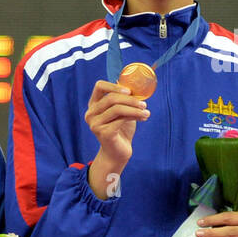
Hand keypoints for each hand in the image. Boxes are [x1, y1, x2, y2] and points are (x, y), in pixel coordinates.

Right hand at [85, 79, 148, 197]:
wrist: (118, 152)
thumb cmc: (120, 129)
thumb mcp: (122, 111)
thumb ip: (123, 99)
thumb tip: (134, 84)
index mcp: (93, 105)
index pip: (99, 86)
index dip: (114, 86)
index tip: (129, 91)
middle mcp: (91, 114)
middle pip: (111, 98)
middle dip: (130, 100)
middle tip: (144, 103)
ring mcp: (95, 124)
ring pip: (117, 108)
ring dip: (135, 108)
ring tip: (146, 111)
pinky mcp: (103, 133)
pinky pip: (121, 119)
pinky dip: (135, 116)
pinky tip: (144, 117)